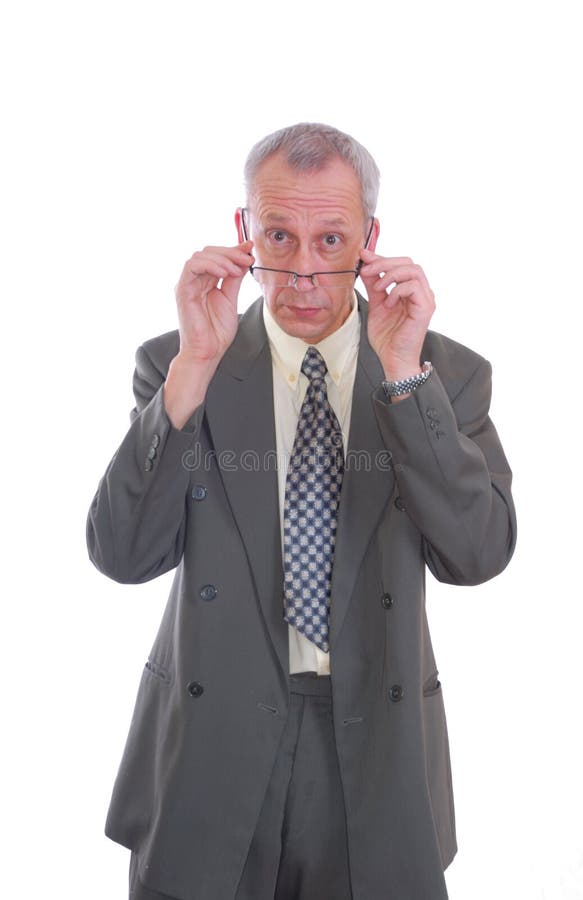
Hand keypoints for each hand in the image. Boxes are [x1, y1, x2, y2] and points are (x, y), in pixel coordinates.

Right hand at [163, 240, 253, 429]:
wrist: (208, 352)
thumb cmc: (216, 332)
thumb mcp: (231, 299)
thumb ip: (234, 279)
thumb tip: (244, 260)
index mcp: (206, 281)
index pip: (218, 257)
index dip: (234, 249)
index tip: (251, 247)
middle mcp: (195, 280)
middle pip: (209, 252)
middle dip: (231, 252)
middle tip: (247, 259)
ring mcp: (188, 284)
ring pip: (201, 255)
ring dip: (222, 258)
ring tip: (237, 269)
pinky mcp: (183, 290)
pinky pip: (192, 266)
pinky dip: (210, 264)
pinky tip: (224, 272)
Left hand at [359, 248, 434, 380]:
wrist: (392, 359)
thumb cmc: (387, 337)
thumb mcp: (375, 304)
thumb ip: (373, 285)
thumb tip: (366, 264)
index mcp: (410, 290)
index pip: (400, 264)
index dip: (381, 258)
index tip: (362, 256)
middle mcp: (421, 292)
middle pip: (408, 262)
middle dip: (384, 262)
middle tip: (366, 270)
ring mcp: (425, 299)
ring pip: (413, 270)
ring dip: (390, 274)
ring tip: (377, 288)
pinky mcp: (425, 308)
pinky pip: (413, 286)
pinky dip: (397, 290)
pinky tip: (388, 302)